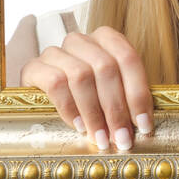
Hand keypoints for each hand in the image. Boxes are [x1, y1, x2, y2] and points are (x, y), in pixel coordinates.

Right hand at [21, 26, 154, 151]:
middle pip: (106, 67)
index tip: (144, 125)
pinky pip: (55, 84)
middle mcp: (81, 40)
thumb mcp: (110, 90)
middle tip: (122, 139)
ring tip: (102, 138)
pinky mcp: (33, 67)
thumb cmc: (87, 94)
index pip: (128, 58)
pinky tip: (78, 127)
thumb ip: (126, 99)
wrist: (41, 93)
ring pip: (81, 75)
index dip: (138, 93)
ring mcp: (55, 51)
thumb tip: (144, 126)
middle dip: (117, 109)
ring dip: (94, 113)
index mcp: (106, 38)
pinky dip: (70, 108)